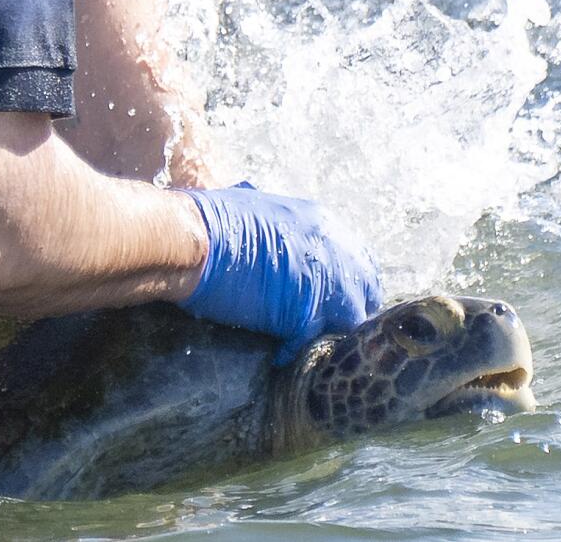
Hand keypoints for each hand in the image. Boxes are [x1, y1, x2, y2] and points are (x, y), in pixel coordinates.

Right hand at [179, 184, 382, 364]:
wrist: (194, 239)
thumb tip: (268, 224)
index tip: (337, 294)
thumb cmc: (211, 219)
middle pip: (366, 288)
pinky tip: (279, 354)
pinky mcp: (305, 311)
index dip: (348, 278)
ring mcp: (323, 281)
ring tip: (311, 341)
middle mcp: (333, 249)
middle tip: (331, 324)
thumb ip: (278, 224)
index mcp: (321, 222)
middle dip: (351, 307)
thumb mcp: (258, 206)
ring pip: (351, 317)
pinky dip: (294, 350)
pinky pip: (312, 340)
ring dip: (331, 330)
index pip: (358, 256)